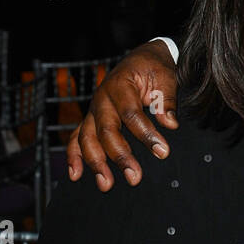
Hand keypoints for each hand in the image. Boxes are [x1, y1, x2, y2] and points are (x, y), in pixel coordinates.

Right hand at [66, 41, 178, 189]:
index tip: (162, 151)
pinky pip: (76, 138)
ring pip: (88, 138)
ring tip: (106, 185)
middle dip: (119, 156)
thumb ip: (167, 99)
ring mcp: (93, 110)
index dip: (146, 134)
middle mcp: (101, 99)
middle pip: (106, 131)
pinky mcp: (91, 119)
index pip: (131, 114)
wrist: (140, 58)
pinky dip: (73, 156)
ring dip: (95, 163)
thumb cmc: (153, 68)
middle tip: (135, 178)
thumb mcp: (165, 76)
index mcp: (120, 86)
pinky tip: (75, 175)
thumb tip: (170, 123)